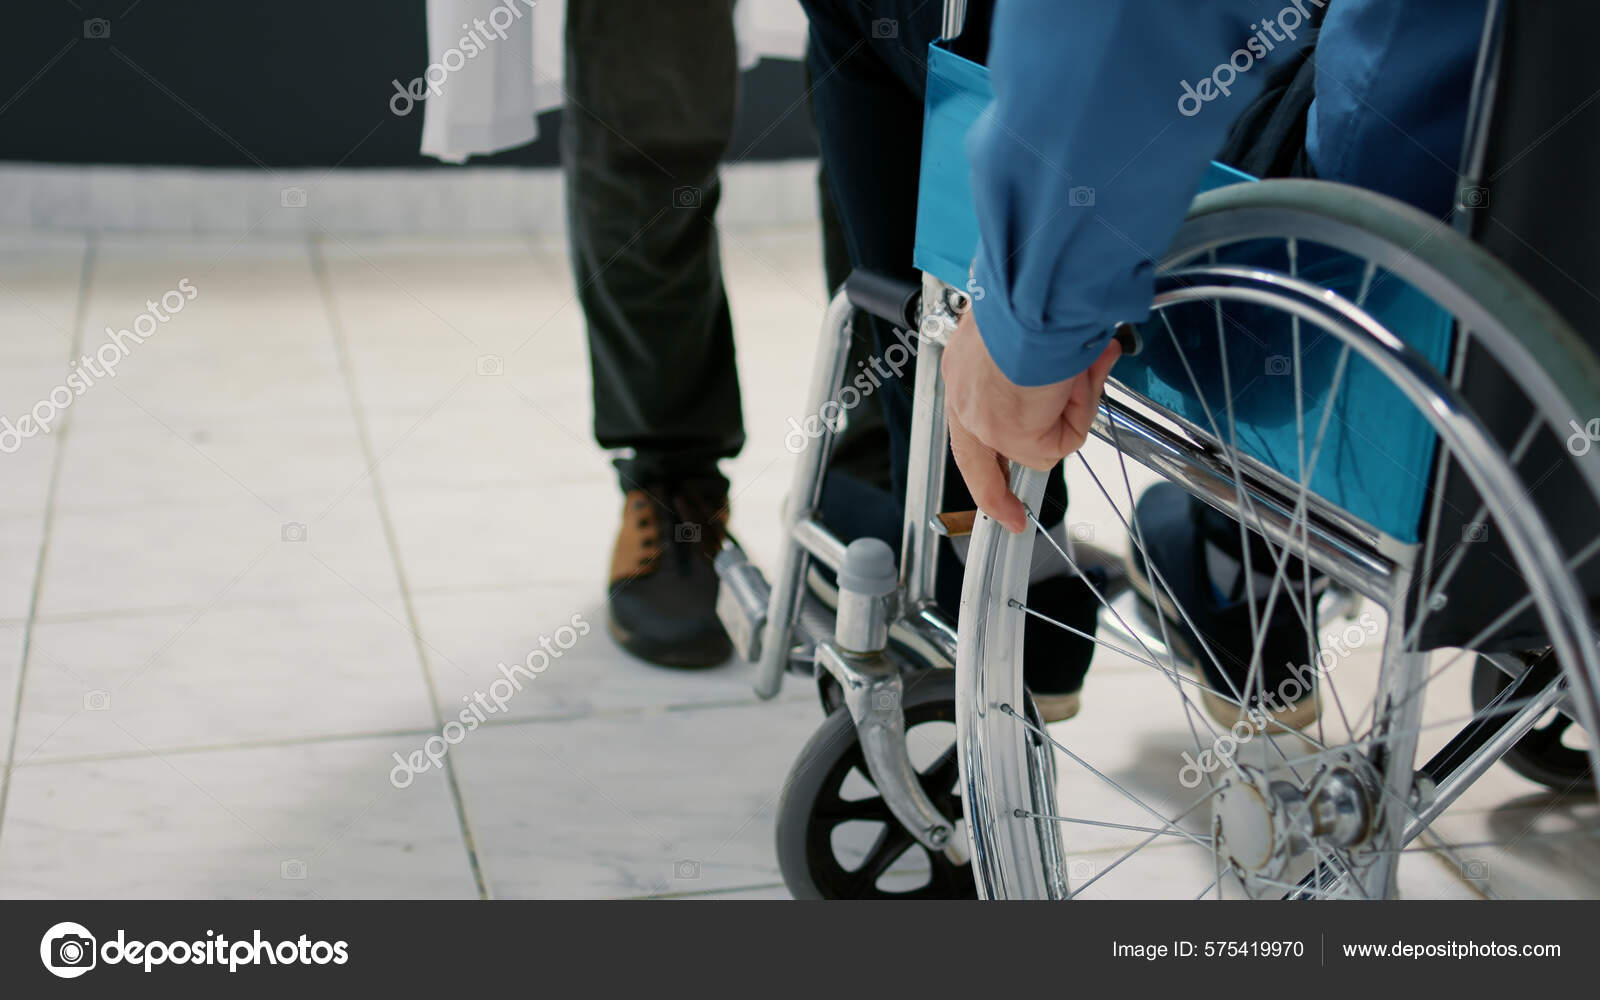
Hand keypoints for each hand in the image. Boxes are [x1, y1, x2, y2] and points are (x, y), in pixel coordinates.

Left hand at [941, 310, 1119, 532]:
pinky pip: (1062, 440)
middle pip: (982, 455)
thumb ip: (1051, 357)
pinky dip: (1082, 408)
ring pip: (1038, 441)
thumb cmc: (1035, 294)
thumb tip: (1089, 362)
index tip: (989, 487)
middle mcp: (964, 391)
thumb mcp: (1036, 328)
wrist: (1033, 296)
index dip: (980, 455)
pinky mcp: (1012, 432)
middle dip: (998, 491)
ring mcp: (984, 417)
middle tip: (1012, 519)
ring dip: (1072, 405)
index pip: (967, 416)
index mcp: (965, 362)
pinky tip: (1081, 371)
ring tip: (1080, 363)